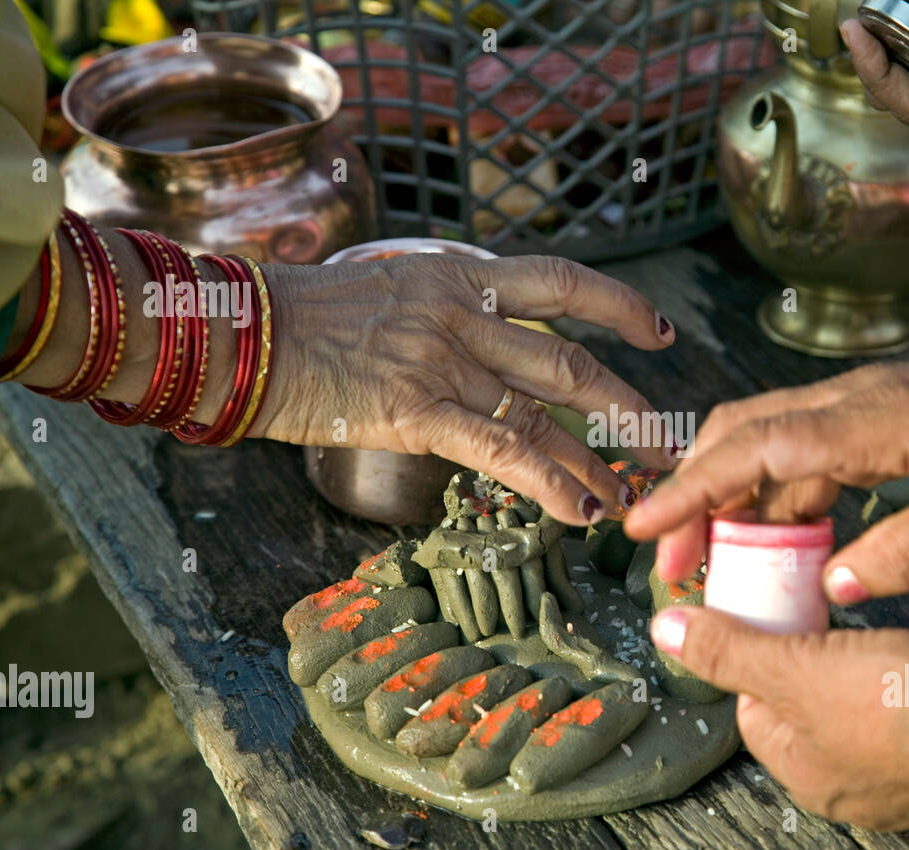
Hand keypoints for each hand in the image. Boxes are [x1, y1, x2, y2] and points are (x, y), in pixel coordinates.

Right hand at [254, 253, 677, 525]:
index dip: (620, 307)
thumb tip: (478, 348)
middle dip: (627, 406)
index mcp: (459, 279)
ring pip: (546, 413)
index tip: (658, 332)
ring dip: (597, 458)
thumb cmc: (303, 316)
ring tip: (633, 492)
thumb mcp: (387, 293)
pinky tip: (581, 511)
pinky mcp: (419, 411)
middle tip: (665, 441)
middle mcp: (464, 316)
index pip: (561, 283)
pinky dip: (550, 482)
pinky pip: (503, 450)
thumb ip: (442, 317)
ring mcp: (445, 362)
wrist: (243, 330)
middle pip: (569, 362)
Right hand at [626, 353, 908, 601]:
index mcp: (879, 419)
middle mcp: (854, 401)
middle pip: (743, 436)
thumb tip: (830, 592)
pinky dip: (770, 499)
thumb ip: (906, 555)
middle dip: (694, 497)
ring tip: (708, 565)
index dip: (698, 487)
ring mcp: (857, 406)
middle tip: (670, 563)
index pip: (763, 446)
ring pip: (763, 445)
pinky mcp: (865, 421)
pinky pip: (798, 455)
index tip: (650, 525)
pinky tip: (768, 546)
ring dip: (727, 501)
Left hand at [649, 605, 908, 829]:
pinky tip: (895, 638)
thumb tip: (667, 634)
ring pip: (852, 693)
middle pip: (801, 702)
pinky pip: (900, 689)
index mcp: (806, 776)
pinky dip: (893, 660)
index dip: (748, 660)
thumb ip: (728, 651)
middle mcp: (853, 778)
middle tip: (797, 604)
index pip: (752, 712)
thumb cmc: (903, 706)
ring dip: (845, 653)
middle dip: (797, 652)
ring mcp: (904, 758)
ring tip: (842, 613)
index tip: (753, 616)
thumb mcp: (793, 670)